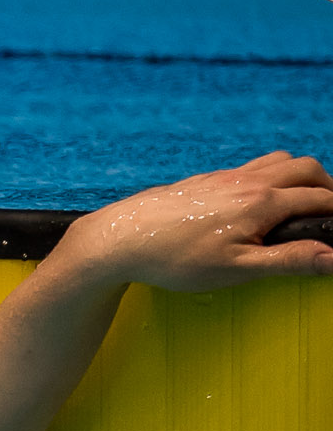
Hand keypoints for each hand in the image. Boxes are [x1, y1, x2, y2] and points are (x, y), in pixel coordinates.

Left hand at [54, 152, 332, 292]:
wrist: (119, 239)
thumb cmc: (175, 259)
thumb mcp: (238, 269)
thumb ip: (290, 261)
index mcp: (262, 202)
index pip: (320, 198)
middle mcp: (247, 181)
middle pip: (306, 169)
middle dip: (327, 187)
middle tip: (331, 210)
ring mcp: (224, 177)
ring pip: (277, 161)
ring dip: (299, 175)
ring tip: (303, 200)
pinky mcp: (204, 180)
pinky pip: (249, 167)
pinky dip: (269, 175)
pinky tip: (259, 198)